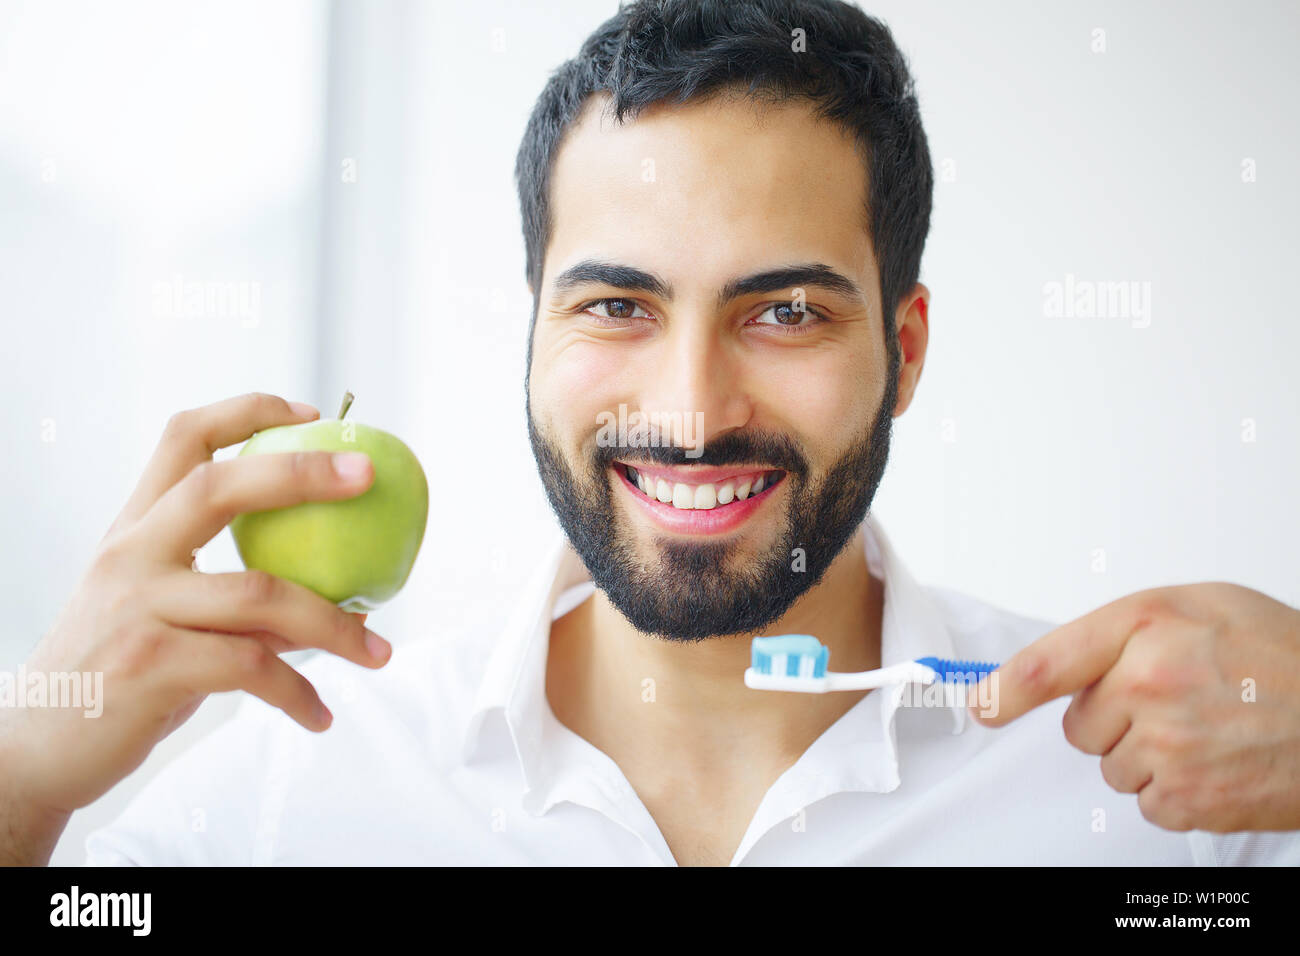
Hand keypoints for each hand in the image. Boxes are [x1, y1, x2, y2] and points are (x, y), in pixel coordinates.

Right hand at [0, 392, 392, 863]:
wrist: (37, 751)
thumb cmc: (116, 674)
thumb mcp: (157, 611)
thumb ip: (226, 590)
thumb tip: (330, 588)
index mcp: (135, 530)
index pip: (183, 439)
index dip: (248, 412)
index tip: (311, 414)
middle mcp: (131, 557)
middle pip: (218, 488)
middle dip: (302, 473)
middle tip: (369, 474)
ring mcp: (137, 609)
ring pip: (260, 595)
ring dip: (334, 625)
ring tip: (379, 651)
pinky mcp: (149, 667)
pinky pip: (252, 669)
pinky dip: (298, 692)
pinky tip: (319, 715)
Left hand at [968, 582, 1299, 831]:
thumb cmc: (1281, 656)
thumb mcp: (1198, 606)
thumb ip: (1121, 631)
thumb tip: (1058, 668)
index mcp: (1146, 628)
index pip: (1047, 664)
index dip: (1001, 690)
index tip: (977, 704)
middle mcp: (1150, 684)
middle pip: (1080, 725)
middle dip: (1115, 717)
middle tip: (1177, 700)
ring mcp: (1168, 747)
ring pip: (1111, 766)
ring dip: (1146, 755)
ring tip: (1208, 730)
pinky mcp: (1188, 800)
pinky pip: (1146, 801)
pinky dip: (1175, 790)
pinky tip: (1217, 762)